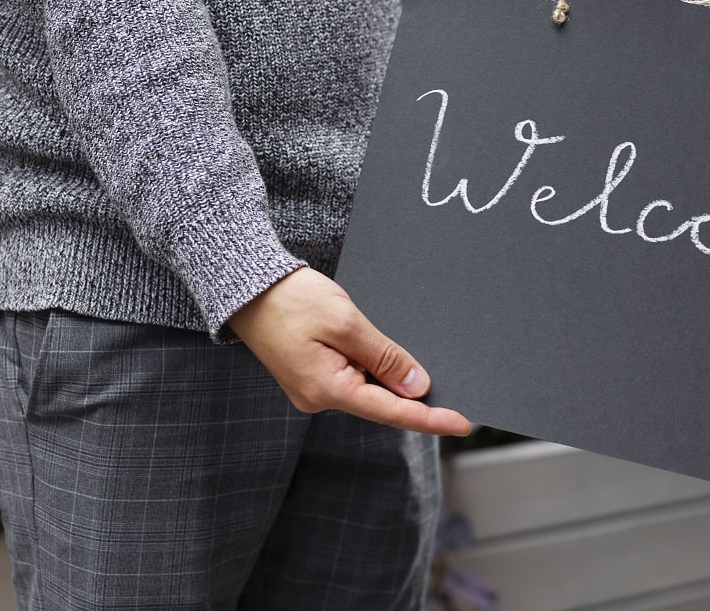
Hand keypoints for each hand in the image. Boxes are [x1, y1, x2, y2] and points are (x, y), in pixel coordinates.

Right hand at [228, 267, 471, 435]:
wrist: (247, 285)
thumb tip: (417, 387)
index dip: (430, 419)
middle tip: (445, 378)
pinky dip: (372, 364)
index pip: (390, 412)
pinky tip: (381, 347)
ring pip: (367, 387)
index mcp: (327, 389)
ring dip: (389, 372)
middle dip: (411, 390)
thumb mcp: (346, 323)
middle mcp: (318, 398)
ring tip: (400, 348)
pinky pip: (353, 375)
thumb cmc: (292, 300)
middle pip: (380, 401)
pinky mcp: (311, 374)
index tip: (462, 423)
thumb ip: (385, 357)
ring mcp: (313, 388)